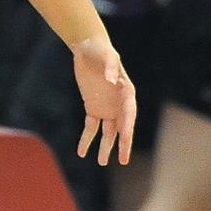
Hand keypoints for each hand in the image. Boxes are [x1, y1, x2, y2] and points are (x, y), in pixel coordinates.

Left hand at [72, 35, 136, 165]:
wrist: (88, 48)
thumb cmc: (100, 50)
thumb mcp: (106, 56)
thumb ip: (111, 67)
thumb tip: (113, 80)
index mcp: (127, 92)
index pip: (129, 114)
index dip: (128, 127)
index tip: (126, 140)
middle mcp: (119, 103)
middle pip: (122, 127)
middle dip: (123, 144)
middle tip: (123, 160)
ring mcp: (107, 108)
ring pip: (108, 132)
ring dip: (105, 146)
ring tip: (102, 162)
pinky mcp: (93, 108)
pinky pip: (91, 127)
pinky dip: (86, 139)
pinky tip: (82, 152)